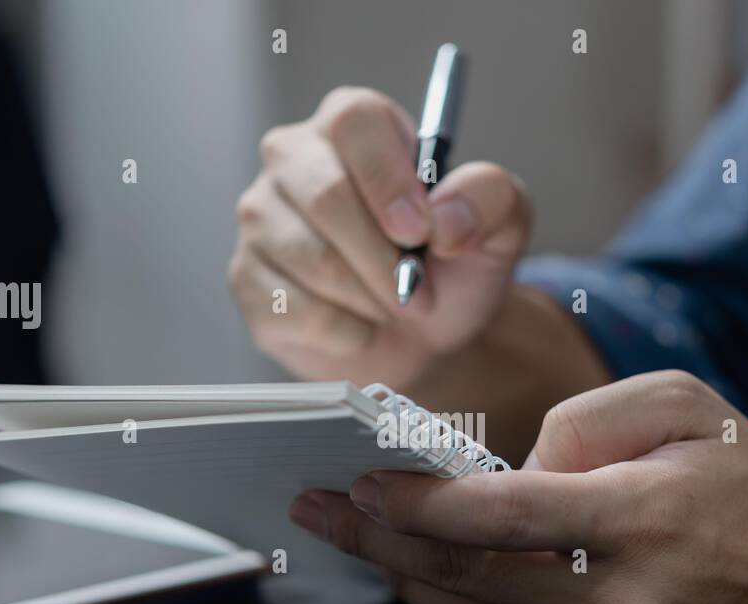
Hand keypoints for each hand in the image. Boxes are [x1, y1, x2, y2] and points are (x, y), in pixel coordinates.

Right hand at [229, 87, 531, 388]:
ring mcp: (262, 218)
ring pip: (310, 259)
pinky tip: (361, 327)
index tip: (421, 233)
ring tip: (396, 308)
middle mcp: (294, 158)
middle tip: (422, 294)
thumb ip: (492, 198)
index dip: (389, 180)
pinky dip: (344, 331)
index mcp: (355, 124)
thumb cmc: (453, 267)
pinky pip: (291, 308)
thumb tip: (446, 216)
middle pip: (326, 194)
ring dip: (370, 299)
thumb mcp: (500, 226)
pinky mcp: (247, 278)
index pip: (355, 121)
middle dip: (386, 260)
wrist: (425, 338)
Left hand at [289, 371, 747, 603]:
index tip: (360, 485)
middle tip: (325, 516)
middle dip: (378, 543)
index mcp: (635, 523)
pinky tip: (459, 588)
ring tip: (373, 545)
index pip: (493, 518)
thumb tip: (505, 468)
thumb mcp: (680, 406)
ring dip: (412, 584)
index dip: (413, 503)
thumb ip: (580, 418)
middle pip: (464, 581)